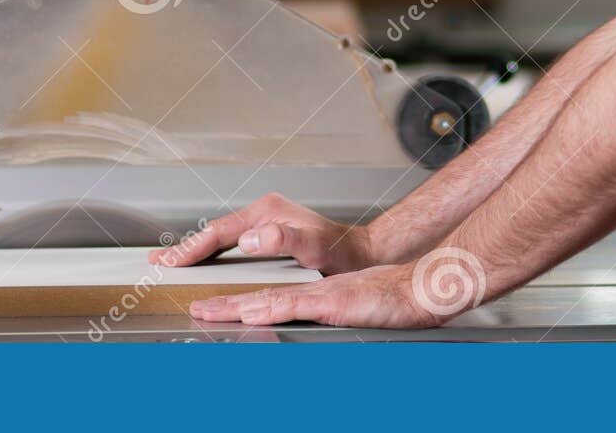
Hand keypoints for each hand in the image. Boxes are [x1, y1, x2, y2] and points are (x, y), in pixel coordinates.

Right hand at [148, 193, 377, 273]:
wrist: (359, 252)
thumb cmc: (340, 250)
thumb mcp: (313, 244)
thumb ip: (282, 238)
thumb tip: (250, 238)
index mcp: (266, 212)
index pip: (219, 231)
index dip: (193, 248)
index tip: (172, 261)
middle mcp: (263, 213)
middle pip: (214, 231)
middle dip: (185, 247)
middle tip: (157, 260)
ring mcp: (265, 222)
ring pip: (221, 236)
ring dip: (196, 249)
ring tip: (172, 260)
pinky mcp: (268, 234)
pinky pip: (231, 243)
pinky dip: (212, 251)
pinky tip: (205, 260)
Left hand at [188, 264, 439, 328]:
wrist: (419, 290)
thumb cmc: (393, 302)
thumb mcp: (353, 312)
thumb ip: (328, 318)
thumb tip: (308, 327)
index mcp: (314, 296)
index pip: (269, 300)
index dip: (240, 305)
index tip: (214, 309)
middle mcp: (311, 292)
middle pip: (260, 298)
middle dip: (226, 304)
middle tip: (196, 308)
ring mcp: (319, 295)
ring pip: (268, 299)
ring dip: (234, 306)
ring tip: (206, 310)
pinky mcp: (331, 302)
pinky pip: (293, 304)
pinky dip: (268, 308)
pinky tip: (249, 311)